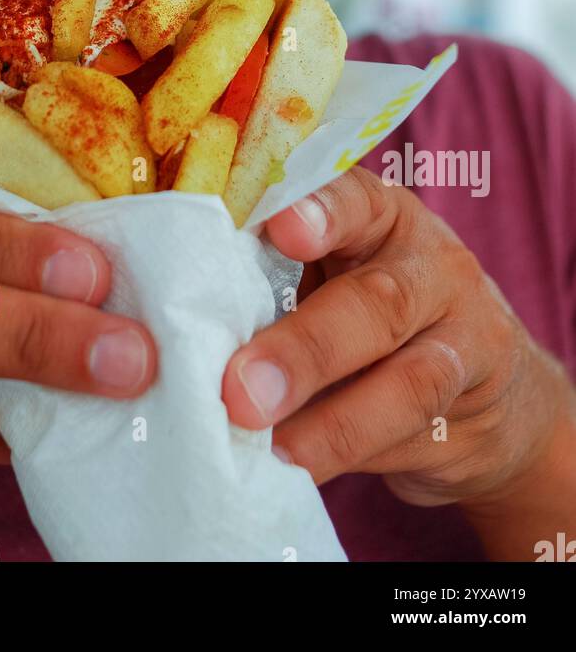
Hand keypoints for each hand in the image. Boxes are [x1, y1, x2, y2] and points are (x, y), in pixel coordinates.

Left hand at [222, 168, 573, 521]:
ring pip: (408, 381)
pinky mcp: (471, 418)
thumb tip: (176, 326)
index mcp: (382, 217)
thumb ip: (273, 281)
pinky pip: (412, 438)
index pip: (356, 199)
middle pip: (377, 302)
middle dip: (305, 349)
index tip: (280, 230)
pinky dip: (349, 455)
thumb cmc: (370, 317)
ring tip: (271, 449)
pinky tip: (298, 469)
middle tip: (241, 390)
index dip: (320, 212)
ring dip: (331, 423)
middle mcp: (432, 269)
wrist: (492, 398)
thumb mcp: (334, 275)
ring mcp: (463, 343)